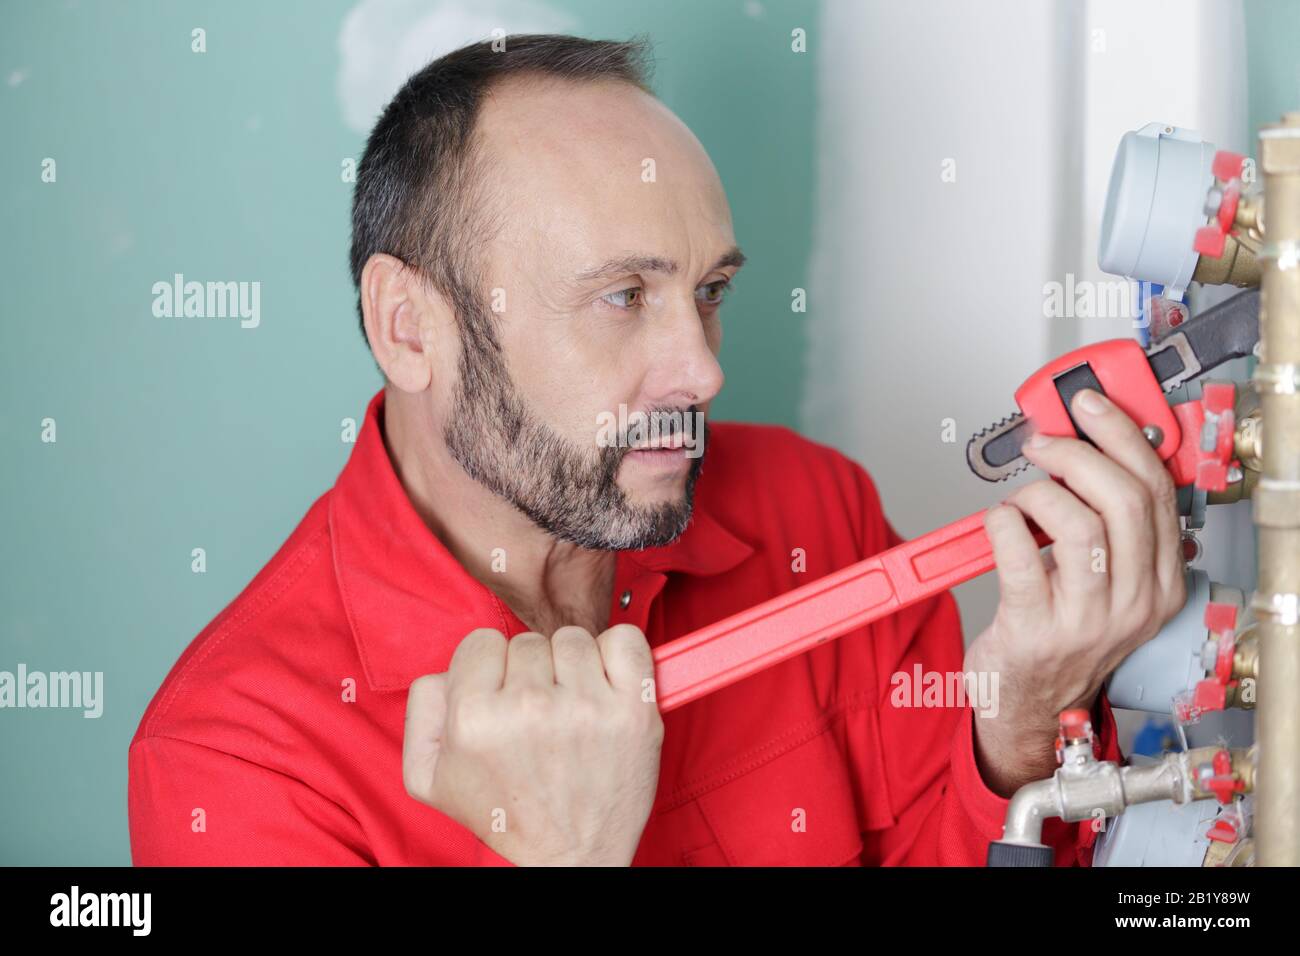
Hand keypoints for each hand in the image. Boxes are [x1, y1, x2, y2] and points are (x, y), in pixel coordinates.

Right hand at [403, 623, 663, 865]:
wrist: (571, 858)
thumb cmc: (506, 815)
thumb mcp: (430, 777)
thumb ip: (423, 709)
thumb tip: (448, 670)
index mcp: (475, 718)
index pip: (480, 642)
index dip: (489, 669)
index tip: (501, 698)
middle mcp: (530, 707)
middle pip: (529, 642)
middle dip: (532, 672)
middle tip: (537, 716)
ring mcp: (587, 707)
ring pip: (573, 640)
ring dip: (572, 667)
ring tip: (570, 708)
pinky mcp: (633, 711)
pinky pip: (626, 640)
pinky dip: (618, 653)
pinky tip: (605, 685)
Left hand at [965, 388, 1186, 796]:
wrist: (1032, 707)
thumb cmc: (1063, 634)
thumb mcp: (1108, 580)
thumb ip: (1106, 520)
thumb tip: (1082, 443)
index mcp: (1160, 580)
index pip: (1157, 490)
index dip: (1122, 435)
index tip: (1089, 406)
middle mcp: (1133, 600)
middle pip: (1124, 498)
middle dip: (1078, 451)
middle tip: (1043, 441)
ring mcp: (1087, 618)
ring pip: (1078, 523)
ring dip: (1039, 492)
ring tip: (1021, 497)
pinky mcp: (1037, 629)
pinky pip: (1020, 554)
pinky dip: (1002, 523)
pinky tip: (998, 524)